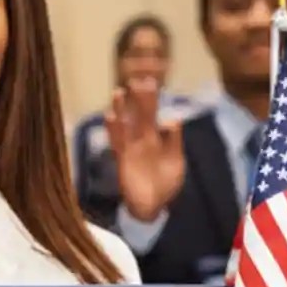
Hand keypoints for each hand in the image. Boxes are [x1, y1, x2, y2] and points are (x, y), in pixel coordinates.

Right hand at [104, 77, 184, 221]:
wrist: (153, 208)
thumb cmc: (166, 184)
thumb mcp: (176, 162)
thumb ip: (175, 142)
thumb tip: (173, 119)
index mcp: (158, 139)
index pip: (155, 114)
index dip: (153, 100)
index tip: (152, 82)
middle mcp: (143, 140)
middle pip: (141, 115)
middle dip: (140, 98)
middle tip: (138, 79)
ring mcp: (132, 148)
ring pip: (126, 125)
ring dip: (121, 109)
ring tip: (118, 91)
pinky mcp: (123, 159)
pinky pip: (117, 142)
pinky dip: (114, 129)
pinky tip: (110, 115)